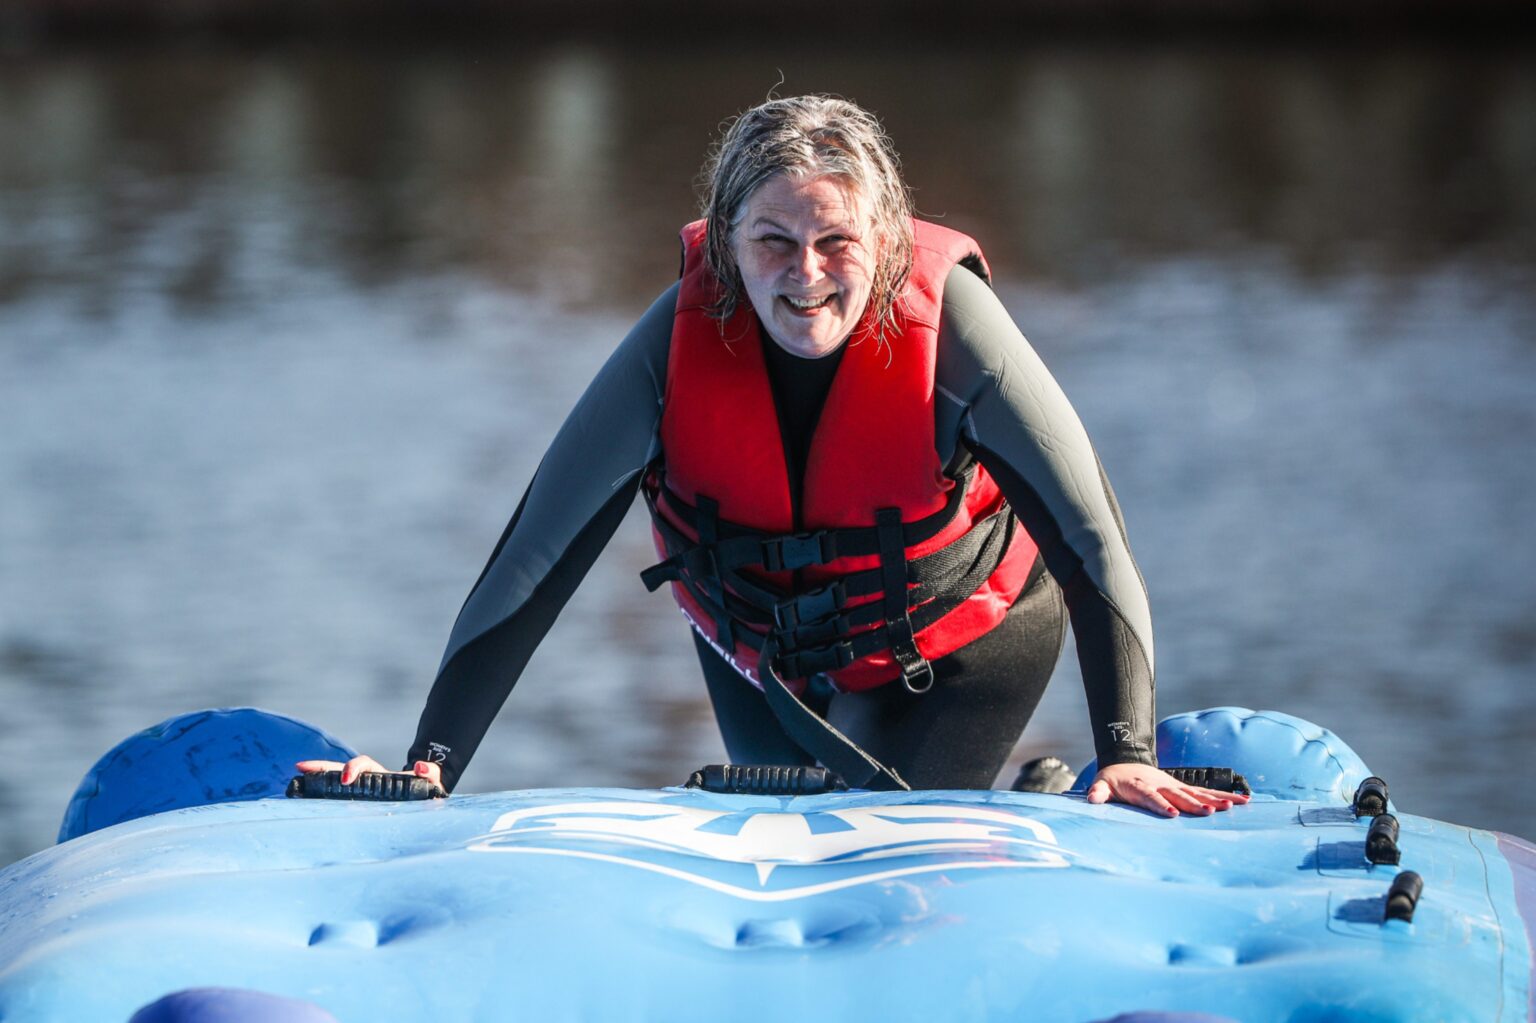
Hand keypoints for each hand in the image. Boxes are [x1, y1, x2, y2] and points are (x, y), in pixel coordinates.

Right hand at [295, 755, 444, 790]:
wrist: (423, 798)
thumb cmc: (424, 789)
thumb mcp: (430, 779)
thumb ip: (430, 772)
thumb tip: (421, 766)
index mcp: (380, 774)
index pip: (364, 765)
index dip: (354, 768)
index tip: (346, 779)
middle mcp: (366, 780)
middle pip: (340, 769)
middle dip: (322, 768)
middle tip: (302, 768)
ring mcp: (359, 791)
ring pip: (333, 781)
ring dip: (315, 778)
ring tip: (296, 777)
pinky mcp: (354, 804)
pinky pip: (334, 800)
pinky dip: (318, 797)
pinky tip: (300, 798)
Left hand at [1084, 762, 1248, 817]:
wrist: (1125, 761)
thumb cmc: (1113, 780)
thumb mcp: (1102, 784)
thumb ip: (1098, 792)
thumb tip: (1091, 798)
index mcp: (1140, 786)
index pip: (1151, 797)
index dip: (1160, 805)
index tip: (1172, 814)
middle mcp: (1161, 785)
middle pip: (1178, 796)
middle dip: (1194, 804)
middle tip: (1210, 813)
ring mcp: (1175, 786)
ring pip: (1197, 792)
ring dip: (1214, 799)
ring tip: (1232, 807)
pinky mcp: (1185, 788)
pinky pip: (1206, 791)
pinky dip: (1224, 795)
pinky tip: (1244, 801)